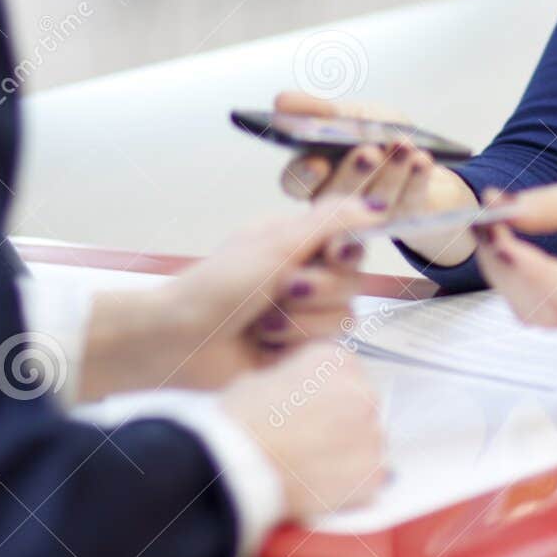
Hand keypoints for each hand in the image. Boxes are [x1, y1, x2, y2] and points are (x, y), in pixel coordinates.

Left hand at [76, 200, 372, 401]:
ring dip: (299, 322)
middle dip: (317, 290)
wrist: (179, 342)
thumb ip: (330, 221)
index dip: (348, 250)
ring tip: (263, 325)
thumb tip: (378, 205)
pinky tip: (264, 348)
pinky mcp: (298, 352)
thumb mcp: (277, 244)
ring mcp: (303, 316)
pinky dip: (292, 346)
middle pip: (354, 282)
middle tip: (280, 291)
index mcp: (298, 241)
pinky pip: (324, 349)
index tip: (332, 254)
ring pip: (343, 318)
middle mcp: (306, 274)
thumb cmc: (220, 285)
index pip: (352, 240)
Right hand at [220, 342, 385, 516]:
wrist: (239, 465)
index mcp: (336, 360)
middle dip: (341, 420)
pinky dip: (352, 481)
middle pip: (361, 405)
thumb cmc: (241, 422)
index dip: (326, 393)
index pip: (345, 372)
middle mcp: (362, 391)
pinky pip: (370, 476)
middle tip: (310, 439)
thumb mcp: (265, 378)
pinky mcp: (371, 474)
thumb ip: (299, 381)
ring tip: (312, 464)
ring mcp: (371, 433)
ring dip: (349, 450)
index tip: (311, 408)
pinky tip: (322, 483)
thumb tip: (304, 398)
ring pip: (368, 441)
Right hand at [274, 90, 476, 266]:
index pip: (297, 183)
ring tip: (404, 146)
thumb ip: (317, 111)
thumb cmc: (374, 133)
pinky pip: (410, 202)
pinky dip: (416, 178)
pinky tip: (422, 160)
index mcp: (314, 177)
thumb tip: (280, 101)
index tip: (317, 162)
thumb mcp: (347, 117)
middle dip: (355, 172)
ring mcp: (372, 215)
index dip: (305, 176)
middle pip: (338, 195)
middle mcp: (337, 202)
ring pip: (376, 200)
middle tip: (369, 151)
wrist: (420, 153)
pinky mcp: (406, 218)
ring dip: (391, 171)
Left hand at [471, 174, 556, 326]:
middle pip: (549, 309)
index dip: (531, 270)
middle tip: (485, 224)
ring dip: (505, 277)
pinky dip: (517, 284)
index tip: (499, 236)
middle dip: (505, 268)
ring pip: (539, 316)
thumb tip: (503, 207)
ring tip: (493, 233)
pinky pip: (543, 312)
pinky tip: (509, 251)